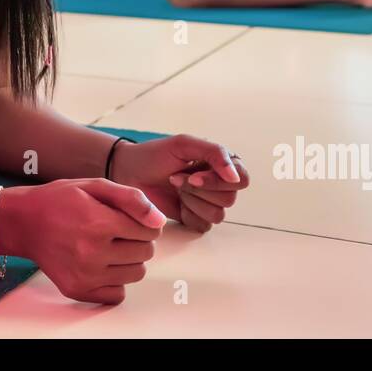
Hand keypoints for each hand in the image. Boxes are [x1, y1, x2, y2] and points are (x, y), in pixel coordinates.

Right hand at [2, 179, 165, 304]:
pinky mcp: (78, 290)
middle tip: (118, 231)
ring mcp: (85, 275)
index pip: (150, 231)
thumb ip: (132, 199)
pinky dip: (116, 281)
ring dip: (129, 260)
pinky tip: (102, 264)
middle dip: (138, 240)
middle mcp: (93, 252)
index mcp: (99, 222)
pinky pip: (118, 294)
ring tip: (110, 246)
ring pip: (136, 274)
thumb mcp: (95, 186)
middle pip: (146, 253)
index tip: (130, 218)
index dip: (145, 222)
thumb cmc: (61, 200)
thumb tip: (158, 221)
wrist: (23, 222)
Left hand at [110, 134, 248, 233]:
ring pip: (217, 214)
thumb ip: (215, 153)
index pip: (242, 179)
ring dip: (192, 201)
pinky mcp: (195, 218)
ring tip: (174, 187)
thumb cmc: (156, 154)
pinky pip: (204, 225)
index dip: (220, 181)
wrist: (130, 172)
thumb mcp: (185, 144)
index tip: (194, 176)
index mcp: (223, 163)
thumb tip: (235, 176)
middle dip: (199, 190)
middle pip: (230, 198)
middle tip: (176, 178)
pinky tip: (175, 202)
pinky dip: (188, 214)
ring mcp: (208, 202)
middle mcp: (220, 184)